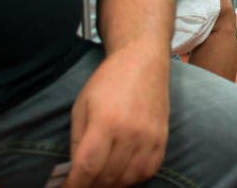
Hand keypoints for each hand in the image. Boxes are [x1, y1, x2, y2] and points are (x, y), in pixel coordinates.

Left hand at [65, 46, 168, 186]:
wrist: (143, 62)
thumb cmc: (108, 81)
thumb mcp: (82, 106)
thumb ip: (76, 140)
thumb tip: (75, 171)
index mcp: (105, 122)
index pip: (87, 168)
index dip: (74, 185)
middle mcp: (130, 132)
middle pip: (107, 177)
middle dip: (90, 186)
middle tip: (81, 183)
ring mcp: (150, 137)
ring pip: (128, 178)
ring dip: (111, 185)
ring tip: (100, 179)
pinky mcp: (162, 137)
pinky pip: (149, 170)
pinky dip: (134, 178)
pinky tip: (122, 172)